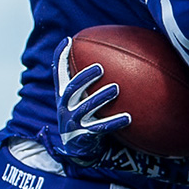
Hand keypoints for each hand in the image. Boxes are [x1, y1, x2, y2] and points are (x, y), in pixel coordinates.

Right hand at [51, 37, 131, 165]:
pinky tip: (129, 117)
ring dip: (101, 97)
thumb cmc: (78, 114)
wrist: (75, 147)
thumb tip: (87, 46)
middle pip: (71, 89)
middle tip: (100, 67)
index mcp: (62, 94)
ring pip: (86, 108)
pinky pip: (101, 128)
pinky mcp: (84, 136)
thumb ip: (78, 77)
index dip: (60, 57)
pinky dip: (115, 122)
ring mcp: (73, 122)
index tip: (69, 40)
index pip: (59, 73)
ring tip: (115, 88)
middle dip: (84, 77)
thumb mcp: (74, 97)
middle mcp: (65, 107)